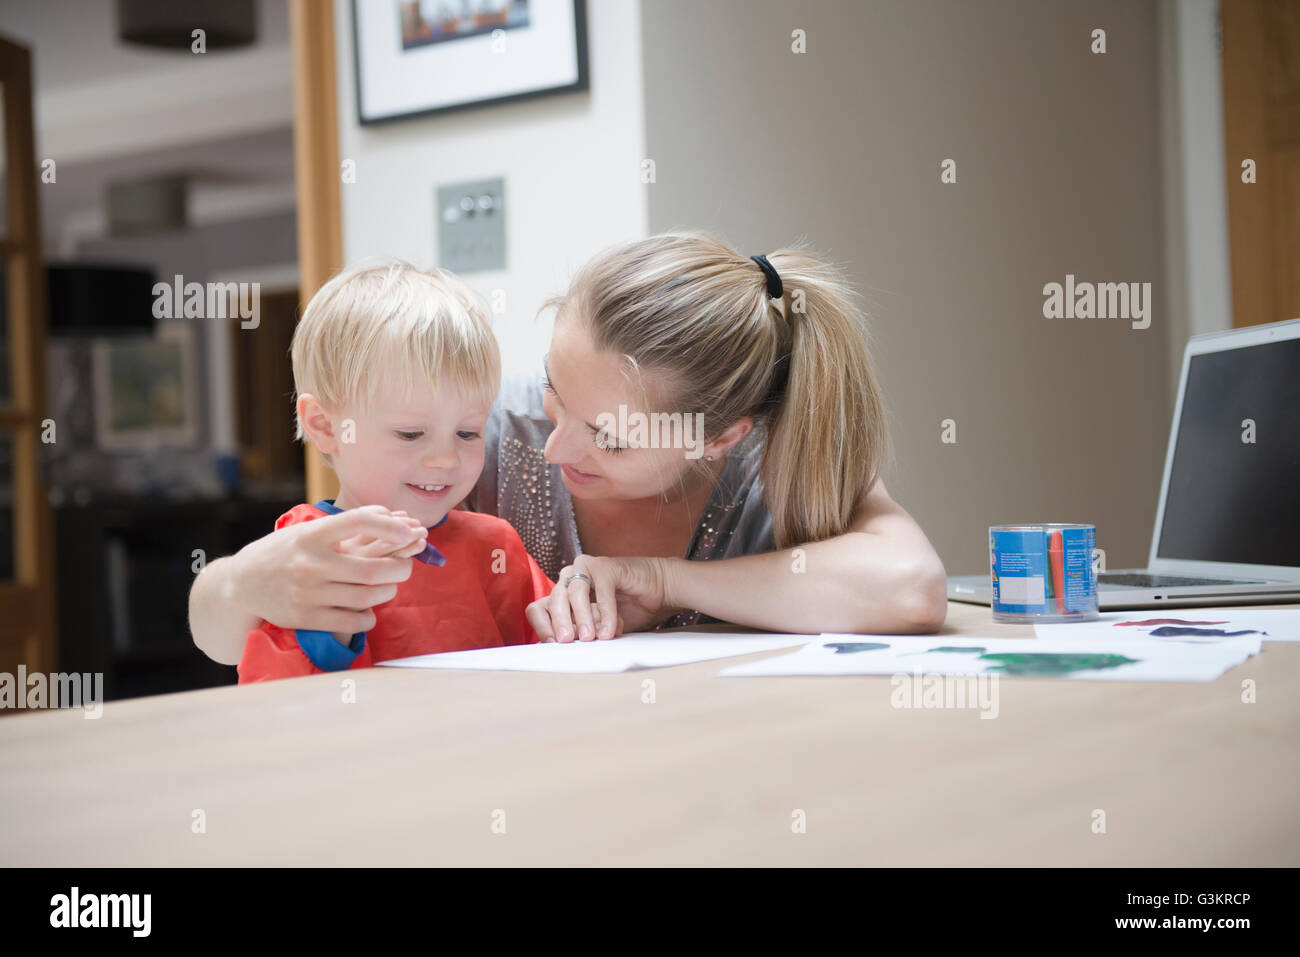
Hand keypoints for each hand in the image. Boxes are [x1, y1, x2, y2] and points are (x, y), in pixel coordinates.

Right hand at [229, 505, 427, 634]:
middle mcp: (310, 564)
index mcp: (311, 535)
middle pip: (371, 569)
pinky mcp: (305, 618)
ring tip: (388, 587)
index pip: (358, 522)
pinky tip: (369, 610)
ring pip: (366, 597)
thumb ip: (344, 526)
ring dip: (387, 592)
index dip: (389, 526)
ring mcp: (307, 593)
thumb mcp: (307, 531)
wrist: (241, 583)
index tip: (409, 531)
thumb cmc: (284, 552)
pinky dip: (369, 617)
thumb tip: (391, 516)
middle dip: (400, 569)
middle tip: (406, 567)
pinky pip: (352, 622)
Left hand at [524, 555, 674, 642]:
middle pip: (554, 600)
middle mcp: (569, 579)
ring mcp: (586, 568)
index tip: (552, 645)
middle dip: (560, 622)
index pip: (538, 609)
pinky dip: (606, 612)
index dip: (541, 627)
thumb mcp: (598, 629)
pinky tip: (611, 629)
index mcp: (562, 595)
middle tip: (568, 641)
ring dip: (582, 617)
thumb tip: (559, 650)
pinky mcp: (606, 565)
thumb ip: (580, 635)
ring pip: (574, 592)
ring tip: (591, 637)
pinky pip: (601, 589)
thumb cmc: (628, 611)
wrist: (659, 592)